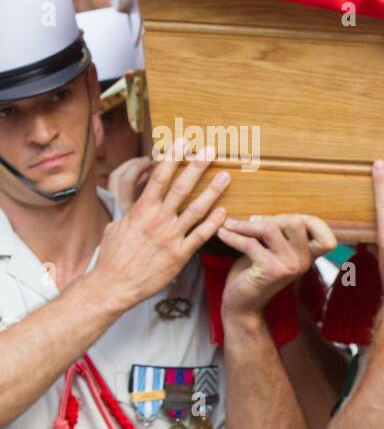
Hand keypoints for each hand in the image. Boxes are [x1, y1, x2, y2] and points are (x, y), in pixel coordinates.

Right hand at [89, 141, 228, 313]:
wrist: (114, 285)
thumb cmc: (113, 256)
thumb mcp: (117, 226)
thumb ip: (132, 212)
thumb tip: (138, 201)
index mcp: (141, 211)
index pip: (159, 178)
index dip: (172, 158)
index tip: (182, 142)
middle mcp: (158, 220)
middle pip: (180, 188)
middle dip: (196, 167)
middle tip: (210, 151)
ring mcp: (171, 237)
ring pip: (196, 210)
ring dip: (212, 192)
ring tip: (226, 177)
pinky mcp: (180, 255)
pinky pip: (200, 236)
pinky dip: (213, 223)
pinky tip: (224, 211)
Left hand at [218, 214, 336, 321]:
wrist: (244, 304)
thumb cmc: (256, 273)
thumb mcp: (274, 251)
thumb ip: (282, 235)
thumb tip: (274, 212)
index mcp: (308, 257)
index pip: (326, 235)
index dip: (308, 221)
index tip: (282, 221)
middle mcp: (303, 262)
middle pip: (298, 221)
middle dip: (273, 217)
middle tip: (252, 223)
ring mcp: (289, 266)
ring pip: (271, 228)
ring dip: (246, 224)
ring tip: (231, 224)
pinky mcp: (269, 270)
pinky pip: (250, 243)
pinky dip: (232, 236)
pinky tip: (222, 234)